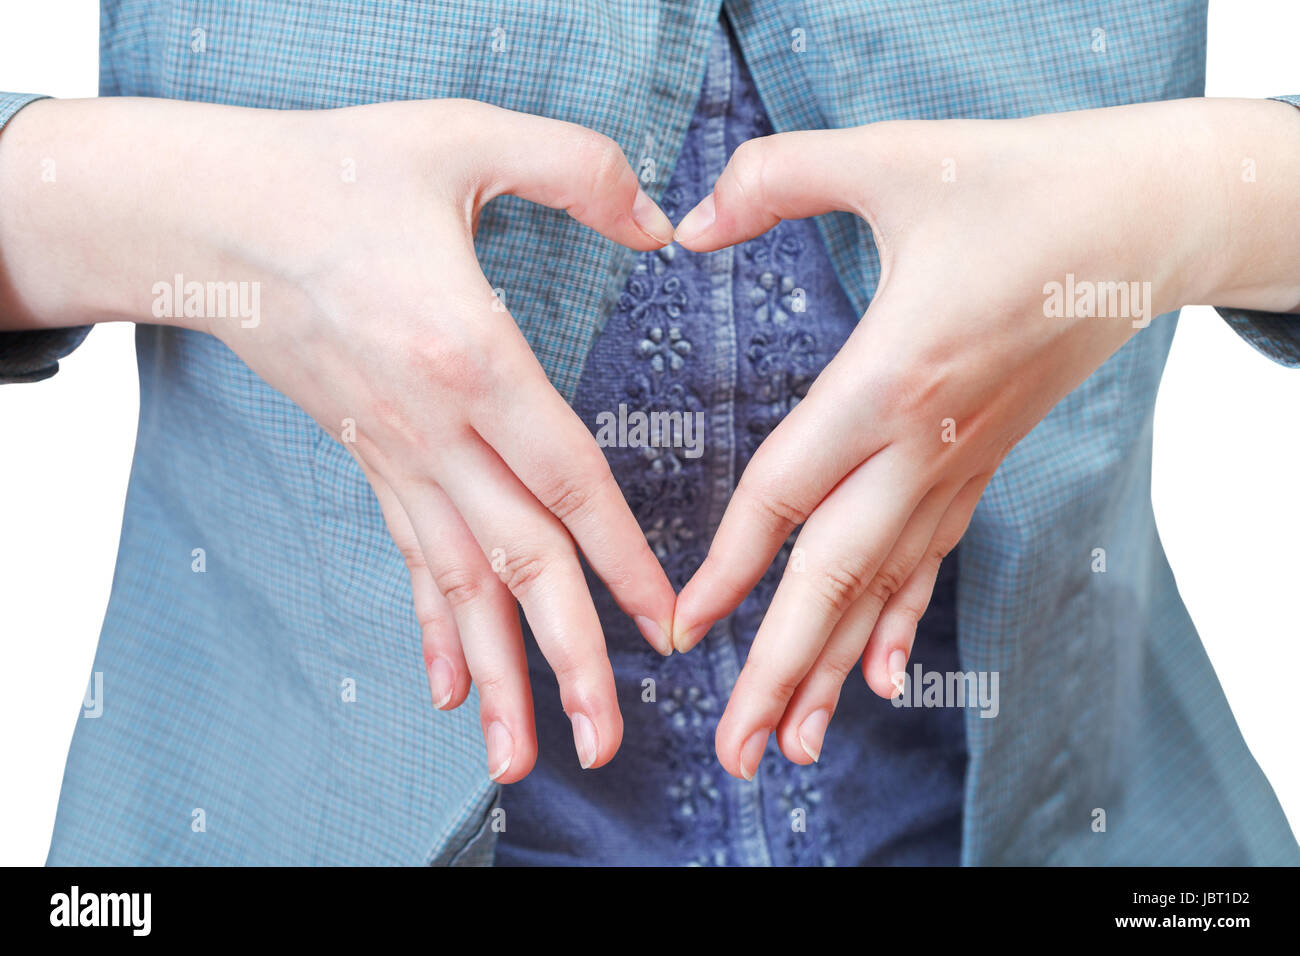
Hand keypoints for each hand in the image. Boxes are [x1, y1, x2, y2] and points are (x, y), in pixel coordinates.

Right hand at [0, 96, 679, 780]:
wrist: (213, 213)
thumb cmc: (336, 171)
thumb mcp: (465, 137)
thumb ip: (577, 170)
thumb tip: (662, 225)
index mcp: (468, 356)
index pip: (568, 479)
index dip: (625, 559)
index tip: (667, 628)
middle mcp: (431, 428)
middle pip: (516, 560)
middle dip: (567, 656)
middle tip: (608, 740)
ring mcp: (394, 455)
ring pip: (459, 582)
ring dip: (496, 674)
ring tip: (528, 757)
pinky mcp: (370, 459)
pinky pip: (410, 557)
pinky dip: (432, 627)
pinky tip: (444, 690)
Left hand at [668, 98, 1299, 777]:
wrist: (1146, 217)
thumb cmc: (1025, 181)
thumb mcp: (893, 155)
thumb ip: (776, 178)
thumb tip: (685, 221)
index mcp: (892, 376)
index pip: (787, 492)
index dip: (728, 567)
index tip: (683, 630)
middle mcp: (924, 442)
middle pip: (837, 576)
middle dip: (779, 669)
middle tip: (733, 751)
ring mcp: (960, 461)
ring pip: (885, 586)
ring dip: (833, 669)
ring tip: (794, 746)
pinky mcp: (982, 459)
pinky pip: (933, 556)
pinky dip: (900, 619)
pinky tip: (879, 676)